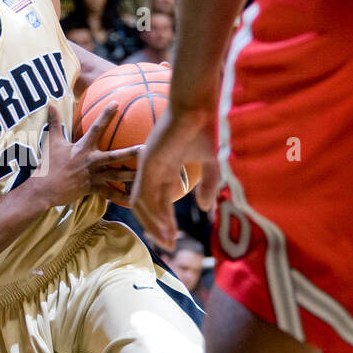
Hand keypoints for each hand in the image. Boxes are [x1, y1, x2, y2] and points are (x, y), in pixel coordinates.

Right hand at [35, 103, 141, 208]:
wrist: (44, 188)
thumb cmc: (48, 164)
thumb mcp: (52, 141)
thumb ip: (54, 122)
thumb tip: (50, 104)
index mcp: (82, 148)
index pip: (96, 128)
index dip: (106, 115)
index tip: (116, 103)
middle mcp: (91, 161)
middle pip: (114, 156)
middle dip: (131, 153)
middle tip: (146, 148)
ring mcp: (93, 176)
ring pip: (117, 176)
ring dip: (132, 175)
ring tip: (147, 174)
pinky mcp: (93, 188)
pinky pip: (110, 194)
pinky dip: (122, 198)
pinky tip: (135, 201)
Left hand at [131, 103, 218, 249]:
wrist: (197, 108)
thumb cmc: (203, 130)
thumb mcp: (210, 163)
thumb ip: (208, 184)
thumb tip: (206, 208)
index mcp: (163, 169)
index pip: (158, 201)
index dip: (165, 220)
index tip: (175, 237)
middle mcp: (151, 171)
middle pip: (146, 206)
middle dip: (156, 227)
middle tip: (168, 245)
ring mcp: (147, 168)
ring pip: (142, 204)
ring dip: (154, 224)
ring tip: (168, 239)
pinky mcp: (147, 164)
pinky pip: (145, 195)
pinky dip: (153, 213)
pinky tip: (165, 226)